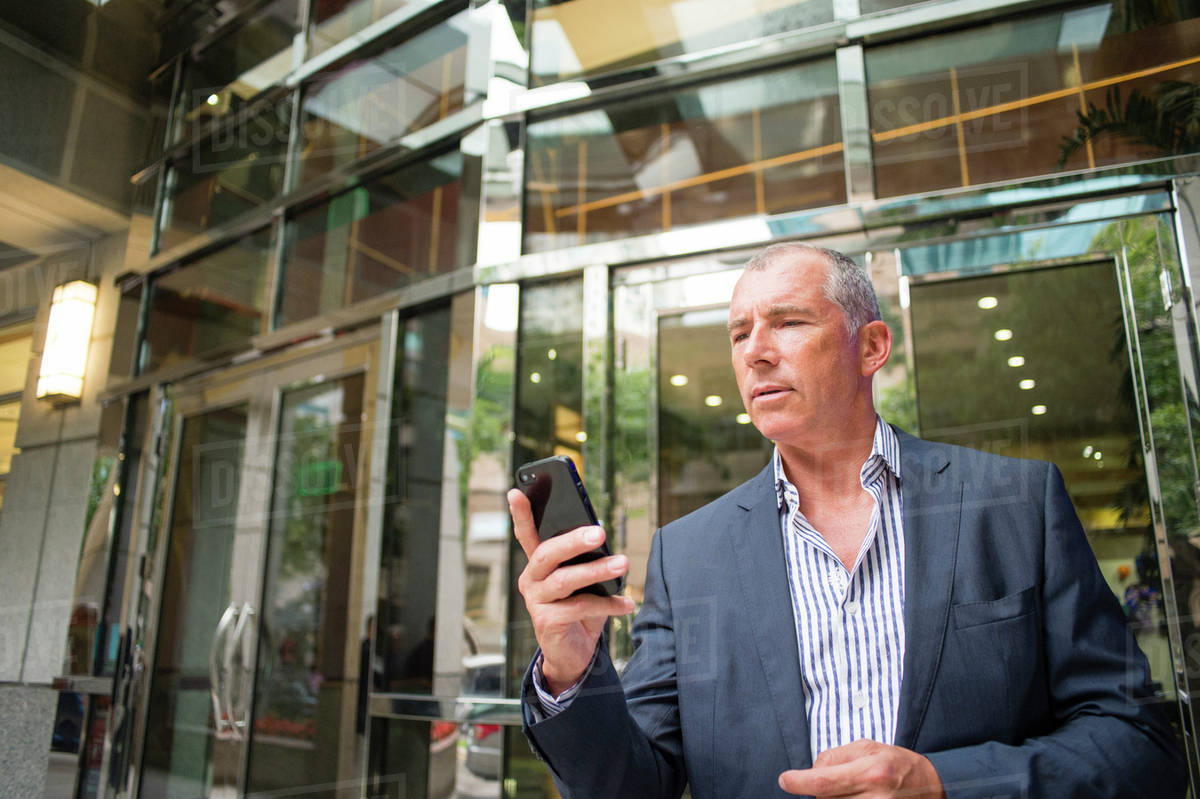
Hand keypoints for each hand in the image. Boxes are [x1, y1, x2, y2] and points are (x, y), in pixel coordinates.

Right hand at [508, 488, 634, 694]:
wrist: (575, 654)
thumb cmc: (580, 610)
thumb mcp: (584, 582)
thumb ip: (586, 561)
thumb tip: (602, 540)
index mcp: (539, 564)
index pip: (526, 534)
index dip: (520, 513)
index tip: (515, 490)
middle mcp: (531, 579)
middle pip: (547, 553)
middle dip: (574, 540)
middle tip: (600, 532)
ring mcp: (535, 601)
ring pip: (565, 580)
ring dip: (597, 571)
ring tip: (622, 564)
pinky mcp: (546, 622)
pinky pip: (580, 607)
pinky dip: (607, 604)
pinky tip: (626, 603)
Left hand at [779, 740, 944, 797]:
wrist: (934, 788)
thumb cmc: (900, 764)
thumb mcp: (869, 748)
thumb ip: (837, 756)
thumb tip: (811, 769)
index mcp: (871, 773)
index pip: (823, 783)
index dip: (799, 783)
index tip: (785, 780)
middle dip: (821, 790)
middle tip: (837, 780)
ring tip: (851, 789)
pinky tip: (852, 796)